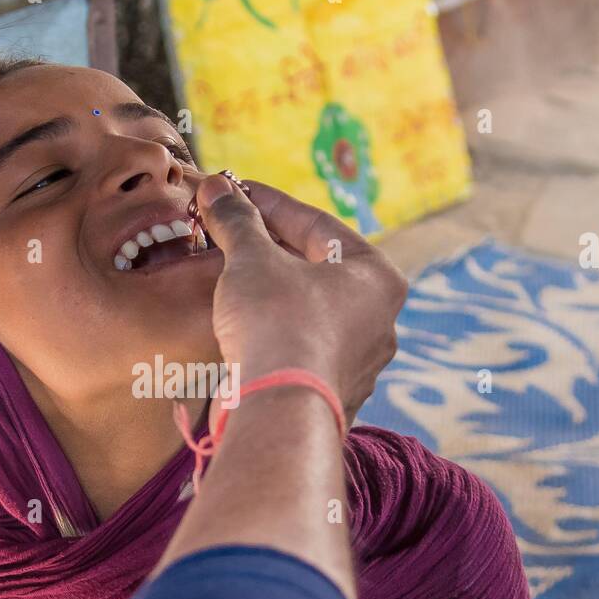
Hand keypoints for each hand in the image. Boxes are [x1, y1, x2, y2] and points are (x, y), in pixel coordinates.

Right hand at [195, 174, 406, 421]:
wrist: (279, 410)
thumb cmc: (277, 323)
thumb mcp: (252, 259)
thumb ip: (237, 221)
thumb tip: (216, 188)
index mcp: (377, 277)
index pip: (318, 225)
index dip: (269, 204)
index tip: (236, 192)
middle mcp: (382, 320)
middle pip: (319, 269)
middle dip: (272, 248)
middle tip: (232, 231)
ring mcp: (362, 363)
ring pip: (313, 312)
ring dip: (276, 291)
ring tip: (236, 276)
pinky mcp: (336, 396)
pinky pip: (305, 349)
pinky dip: (279, 331)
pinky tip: (248, 326)